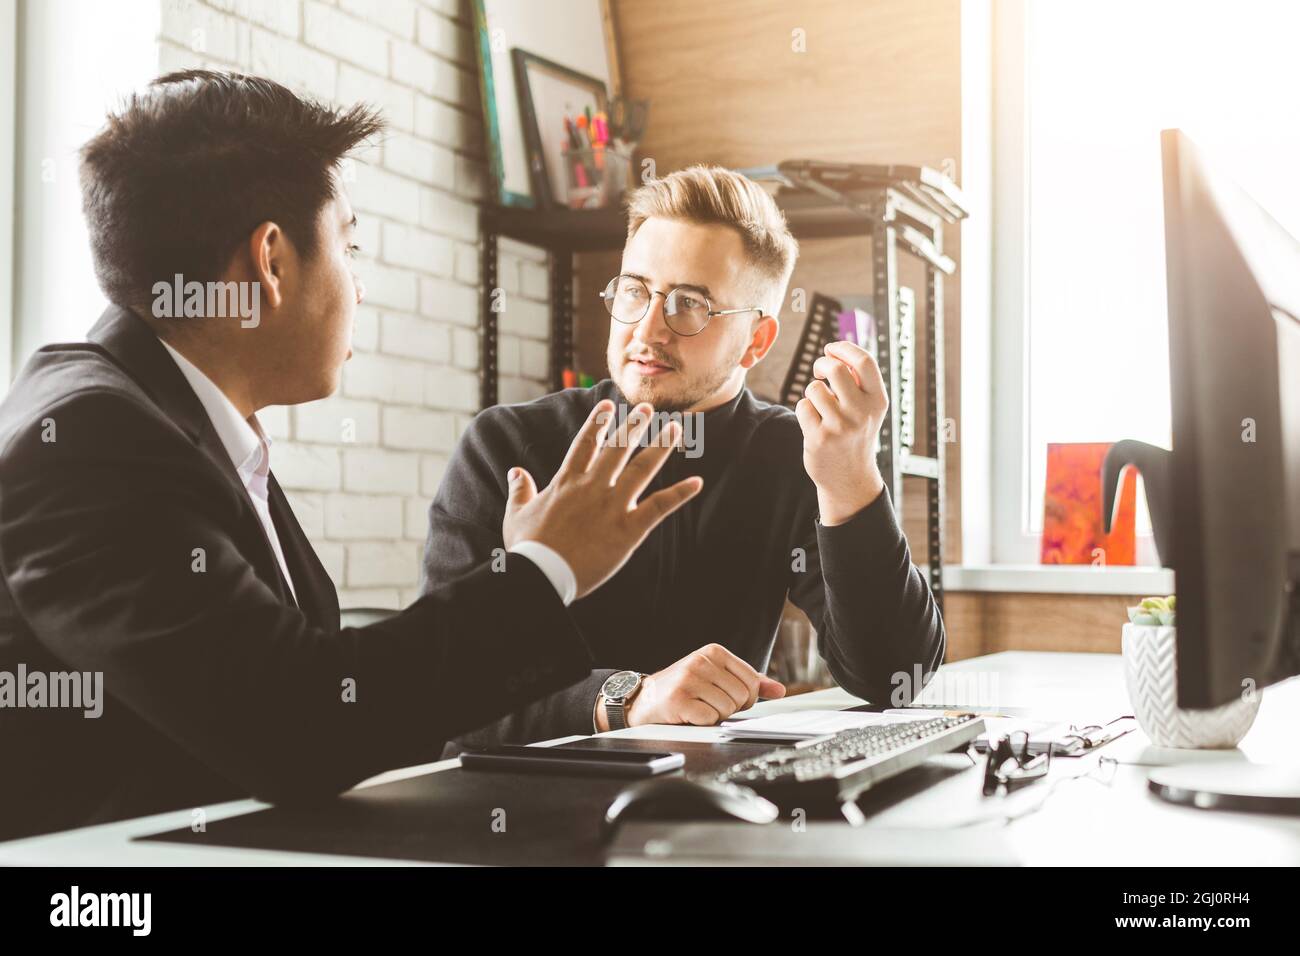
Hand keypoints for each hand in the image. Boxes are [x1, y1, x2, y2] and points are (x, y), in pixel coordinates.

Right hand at [502, 400, 701, 599]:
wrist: (542, 574)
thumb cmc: (529, 548)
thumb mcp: (517, 515)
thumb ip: (519, 490)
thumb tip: (515, 472)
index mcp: (567, 481)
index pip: (585, 443)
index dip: (597, 423)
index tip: (607, 406)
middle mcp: (593, 487)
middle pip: (618, 448)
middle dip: (634, 425)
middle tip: (648, 407)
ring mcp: (613, 506)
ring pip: (642, 468)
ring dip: (660, 446)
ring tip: (675, 428)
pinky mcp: (628, 529)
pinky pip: (659, 507)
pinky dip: (679, 494)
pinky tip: (696, 483)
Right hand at [610, 644, 785, 729]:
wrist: (645, 699)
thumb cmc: (684, 688)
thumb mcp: (716, 677)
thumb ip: (748, 681)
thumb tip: (779, 690)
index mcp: (714, 651)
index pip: (752, 680)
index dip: (746, 697)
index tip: (727, 697)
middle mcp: (701, 661)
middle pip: (742, 696)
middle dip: (731, 708)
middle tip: (710, 704)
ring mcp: (688, 679)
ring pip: (727, 709)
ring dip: (716, 716)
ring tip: (699, 708)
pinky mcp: (679, 700)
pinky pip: (710, 719)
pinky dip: (703, 723)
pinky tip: (689, 714)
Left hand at [795, 340, 887, 524]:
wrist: (849, 478)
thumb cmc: (855, 434)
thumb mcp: (868, 409)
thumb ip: (858, 382)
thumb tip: (837, 351)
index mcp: (878, 401)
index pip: (864, 362)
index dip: (844, 348)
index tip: (831, 348)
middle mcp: (862, 413)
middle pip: (835, 369)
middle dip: (821, 364)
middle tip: (819, 371)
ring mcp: (841, 426)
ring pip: (814, 389)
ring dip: (812, 393)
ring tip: (820, 406)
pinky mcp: (820, 438)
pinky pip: (803, 407)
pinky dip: (805, 410)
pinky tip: (814, 422)